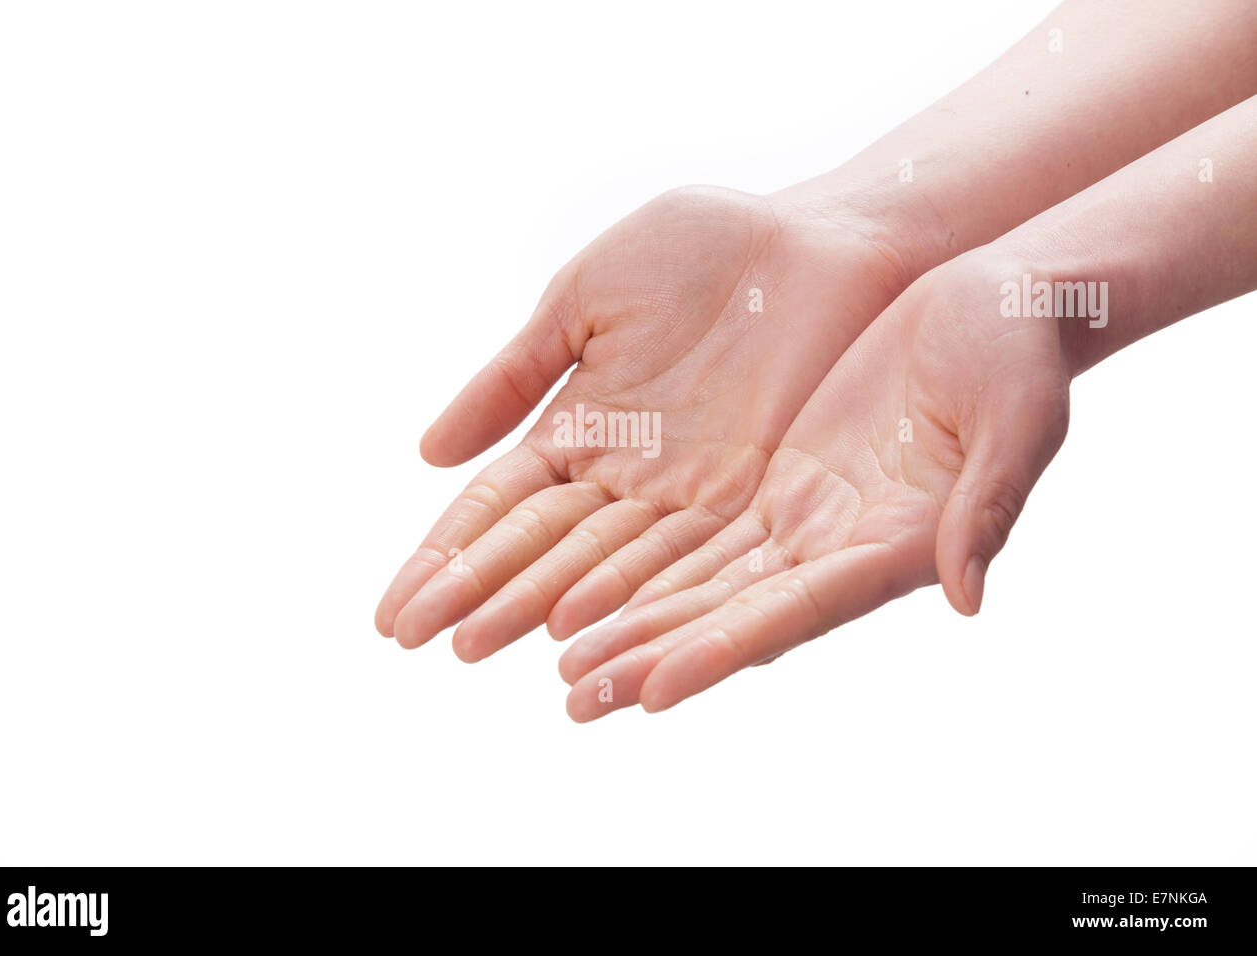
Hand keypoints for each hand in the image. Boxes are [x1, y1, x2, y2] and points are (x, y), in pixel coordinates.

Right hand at [375, 185, 908, 660]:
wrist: (822, 238)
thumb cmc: (706, 250)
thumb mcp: (585, 301)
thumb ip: (514, 377)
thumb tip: (427, 454)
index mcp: (578, 428)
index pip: (496, 506)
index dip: (444, 554)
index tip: (392, 608)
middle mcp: (625, 479)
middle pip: (538, 548)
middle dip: (476, 592)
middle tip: (418, 638)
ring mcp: (688, 497)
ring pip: (602, 567)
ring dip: (538, 604)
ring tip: (477, 644)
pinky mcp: (755, 502)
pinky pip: (687, 560)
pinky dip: (633, 596)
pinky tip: (581, 628)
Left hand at [560, 251, 1072, 719]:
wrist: (992, 307)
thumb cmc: (1017, 356)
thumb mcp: (1015, 421)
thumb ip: (986, 506)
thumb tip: (967, 597)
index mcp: (896, 546)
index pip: (796, 610)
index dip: (724, 649)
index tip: (654, 692)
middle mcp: (840, 549)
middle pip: (733, 616)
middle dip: (655, 657)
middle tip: (577, 699)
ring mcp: (806, 520)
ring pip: (703, 583)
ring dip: (636, 624)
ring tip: (564, 665)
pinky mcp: (781, 485)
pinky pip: (700, 534)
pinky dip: (647, 564)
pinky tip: (591, 587)